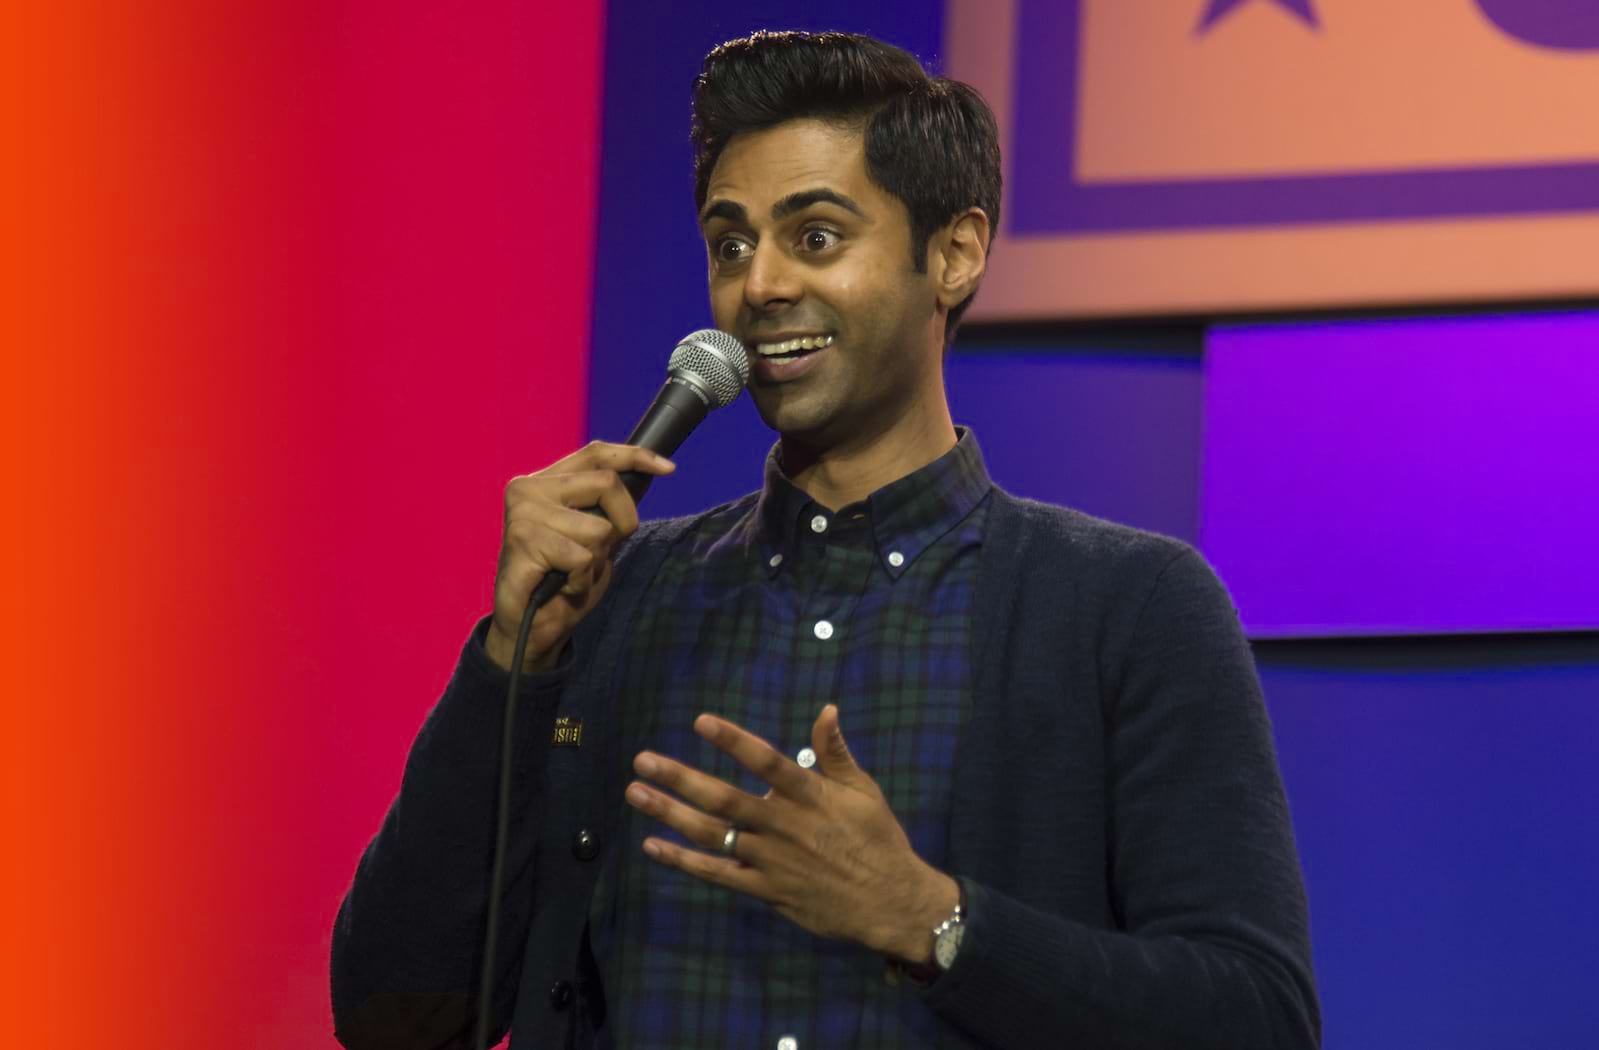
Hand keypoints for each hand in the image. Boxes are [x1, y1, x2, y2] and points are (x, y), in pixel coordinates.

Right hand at [485, 441, 674, 673]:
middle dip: (622, 523)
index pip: (596, 454)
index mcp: (545, 482)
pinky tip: (561, 586)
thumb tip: (644, 477)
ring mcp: (523, 512)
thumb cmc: (564, 581)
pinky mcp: (523, 540)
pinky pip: (582, 557)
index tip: (668, 469)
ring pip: (599, 528)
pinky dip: (581, 579)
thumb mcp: (596, 538)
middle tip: (598, 554)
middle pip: (607, 483)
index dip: (636, 456)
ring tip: (570, 574)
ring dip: (595, 561)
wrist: (530, 628)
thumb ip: (608, 510)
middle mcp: (529, 489)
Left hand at [626, 705, 959, 962]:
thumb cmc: (878, 840)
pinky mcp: (766, 889)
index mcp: (810, 796)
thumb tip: (826, 709)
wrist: (892, 902)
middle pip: (724, 799)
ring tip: (636, 793)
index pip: (766, 760)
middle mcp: (784, 826)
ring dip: (671, 814)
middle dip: (680, 778)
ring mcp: (772, 860)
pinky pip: (718, 874)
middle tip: (643, 759)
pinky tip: (653, 845)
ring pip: (713, 835)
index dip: (733, 740)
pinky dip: (684, 861)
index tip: (700, 721)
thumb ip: (835, 751)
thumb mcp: (863, 790)